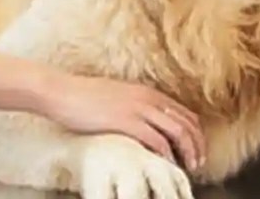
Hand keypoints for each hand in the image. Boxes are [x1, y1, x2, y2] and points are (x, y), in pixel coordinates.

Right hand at [41, 73, 205, 172]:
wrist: (60, 91)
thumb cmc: (82, 96)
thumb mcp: (117, 96)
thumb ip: (134, 106)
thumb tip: (144, 122)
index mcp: (146, 92)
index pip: (184, 112)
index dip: (196, 134)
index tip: (196, 150)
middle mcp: (147, 98)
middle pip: (186, 123)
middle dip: (197, 145)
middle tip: (198, 164)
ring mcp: (137, 108)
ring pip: (177, 131)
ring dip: (187, 151)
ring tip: (188, 167)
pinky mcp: (125, 121)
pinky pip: (156, 140)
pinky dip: (166, 154)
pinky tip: (166, 164)